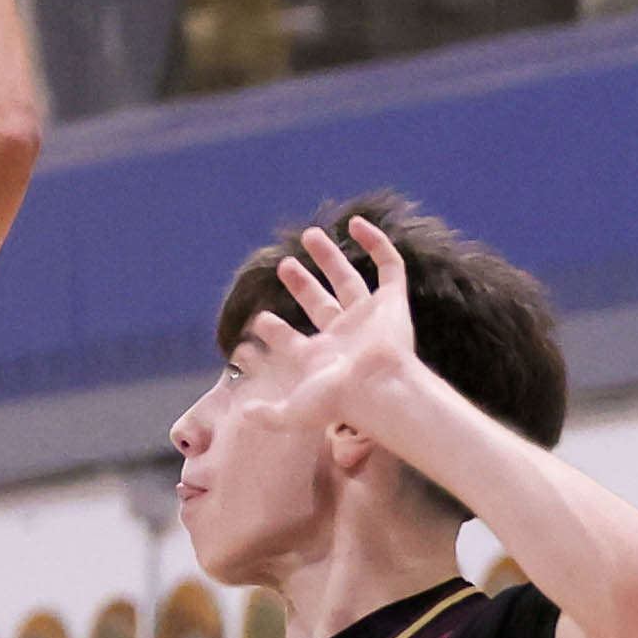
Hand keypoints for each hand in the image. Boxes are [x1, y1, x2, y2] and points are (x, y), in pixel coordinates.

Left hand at [229, 214, 427, 454]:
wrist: (378, 387)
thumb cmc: (338, 400)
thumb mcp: (293, 412)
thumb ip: (268, 414)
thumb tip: (243, 413)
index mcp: (322, 358)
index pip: (294, 341)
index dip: (275, 331)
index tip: (258, 318)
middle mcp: (345, 336)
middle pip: (321, 303)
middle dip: (302, 284)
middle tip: (283, 266)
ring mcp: (370, 318)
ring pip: (349, 281)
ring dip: (330, 258)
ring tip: (309, 235)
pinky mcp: (394, 302)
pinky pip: (390, 266)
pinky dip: (377, 243)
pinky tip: (357, 223)